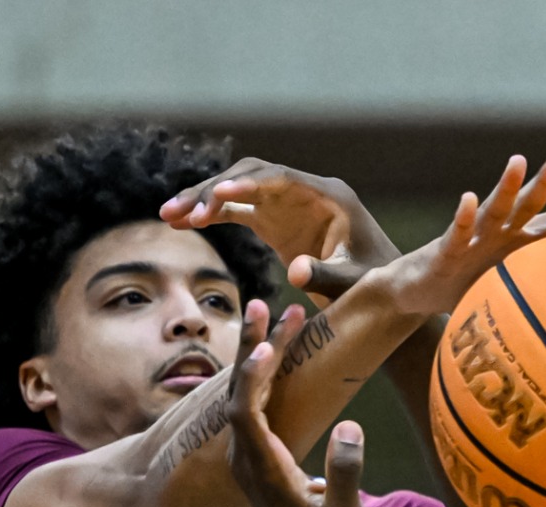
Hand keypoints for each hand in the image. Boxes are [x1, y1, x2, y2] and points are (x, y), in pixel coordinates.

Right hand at [161, 159, 399, 302]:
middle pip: (252, 176)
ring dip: (204, 201)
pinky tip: (183, 225)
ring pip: (238, 190)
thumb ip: (326, 274)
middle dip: (214, 190)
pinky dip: (212, 216)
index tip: (219, 192)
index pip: (282, 178)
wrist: (377, 291)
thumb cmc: (373, 284)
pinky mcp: (274, 221)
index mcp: (328, 195)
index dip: (249, 182)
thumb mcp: (353, 283)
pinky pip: (237, 211)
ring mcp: (287, 204)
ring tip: (168, 217)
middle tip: (181, 210)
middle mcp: (304, 192)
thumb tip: (294, 272)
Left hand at [226, 303, 368, 506]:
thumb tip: (350, 428)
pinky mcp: (257, 451)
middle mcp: (246, 457)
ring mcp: (248, 454)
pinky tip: (276, 348)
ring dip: (257, 353)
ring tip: (272, 312)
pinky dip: (263, 372)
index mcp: (262, 469)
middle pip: (239, 393)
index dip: (252, 378)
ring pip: (244, 394)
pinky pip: (252, 402)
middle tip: (266, 304)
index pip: (245, 413)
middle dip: (253, 347)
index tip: (267, 346)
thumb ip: (344, 474)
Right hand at [372, 151, 545, 316]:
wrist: (419, 293)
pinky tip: (468, 199)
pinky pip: (457, 234)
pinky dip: (463, 218)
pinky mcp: (446, 252)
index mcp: (520, 245)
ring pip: (494, 210)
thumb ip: (542, 298)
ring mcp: (474, 240)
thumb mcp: (511, 293)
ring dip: (506, 186)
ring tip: (518, 162)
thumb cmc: (469, 289)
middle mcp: (500, 234)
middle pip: (528, 204)